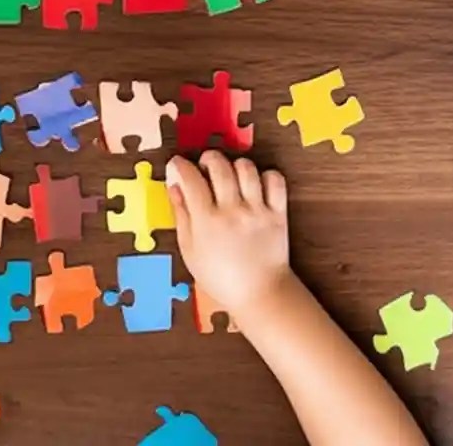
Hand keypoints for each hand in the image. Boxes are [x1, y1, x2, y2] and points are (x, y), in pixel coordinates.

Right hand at [165, 151, 292, 314]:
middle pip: (219, 165)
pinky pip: (275, 180)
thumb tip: (174, 186)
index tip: (177, 164)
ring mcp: (257, 211)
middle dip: (208, 158)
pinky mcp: (278, 213)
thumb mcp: (190, 250)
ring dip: (235, 165)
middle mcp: (232, 211)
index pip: (191, 179)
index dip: (180, 165)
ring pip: (247, 167)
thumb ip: (181, 215)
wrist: (259, 293)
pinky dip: (265, 175)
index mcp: (207, 221)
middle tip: (204, 167)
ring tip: (230, 176)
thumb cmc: (220, 277)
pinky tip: (255, 185)